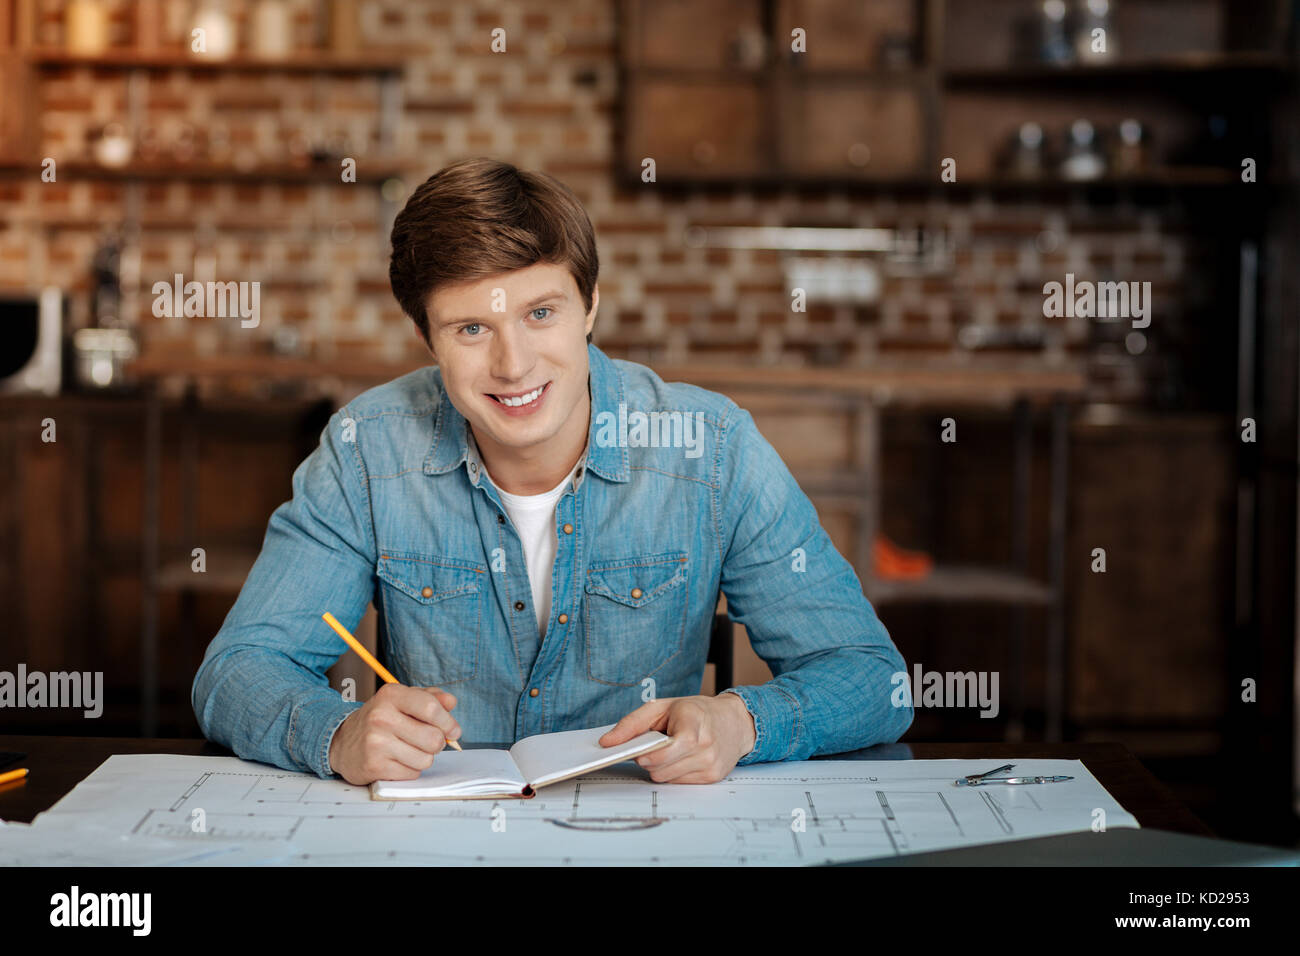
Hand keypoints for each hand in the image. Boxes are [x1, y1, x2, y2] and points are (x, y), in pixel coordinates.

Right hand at [328, 683, 460, 784]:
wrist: (342, 742)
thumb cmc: (380, 720)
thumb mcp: (402, 700)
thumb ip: (430, 698)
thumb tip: (451, 701)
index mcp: (391, 695)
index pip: (431, 708)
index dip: (448, 722)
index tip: (453, 731)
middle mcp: (381, 716)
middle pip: (433, 738)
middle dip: (436, 743)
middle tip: (425, 740)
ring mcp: (376, 742)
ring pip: (425, 759)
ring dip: (423, 757)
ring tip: (407, 750)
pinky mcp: (374, 766)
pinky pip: (412, 773)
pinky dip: (410, 770)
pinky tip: (396, 760)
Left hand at [598, 693, 755, 783]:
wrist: (734, 722)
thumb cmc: (695, 711)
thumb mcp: (662, 707)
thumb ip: (631, 724)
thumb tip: (606, 742)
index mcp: (693, 723)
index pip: (662, 752)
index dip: (646, 754)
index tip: (638, 751)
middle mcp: (705, 746)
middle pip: (660, 769)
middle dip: (650, 760)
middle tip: (656, 745)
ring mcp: (711, 764)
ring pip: (667, 779)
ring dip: (661, 768)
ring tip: (671, 750)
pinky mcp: (713, 778)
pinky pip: (679, 783)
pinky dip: (675, 773)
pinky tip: (683, 758)